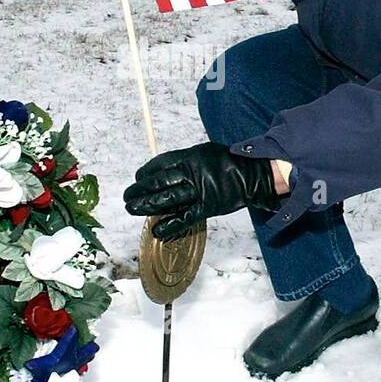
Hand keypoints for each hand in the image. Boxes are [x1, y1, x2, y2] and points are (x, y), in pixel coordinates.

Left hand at [123, 141, 282, 241]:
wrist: (253, 175)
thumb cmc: (228, 162)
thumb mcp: (205, 152)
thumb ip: (185, 160)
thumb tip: (165, 168)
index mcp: (191, 157)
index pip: (161, 164)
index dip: (146, 172)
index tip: (138, 177)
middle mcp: (193, 173)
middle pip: (160, 182)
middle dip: (140, 189)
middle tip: (127, 196)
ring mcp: (200, 191)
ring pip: (168, 199)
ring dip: (147, 205)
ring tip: (131, 208)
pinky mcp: (208, 207)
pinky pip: (185, 218)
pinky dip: (170, 225)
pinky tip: (156, 230)